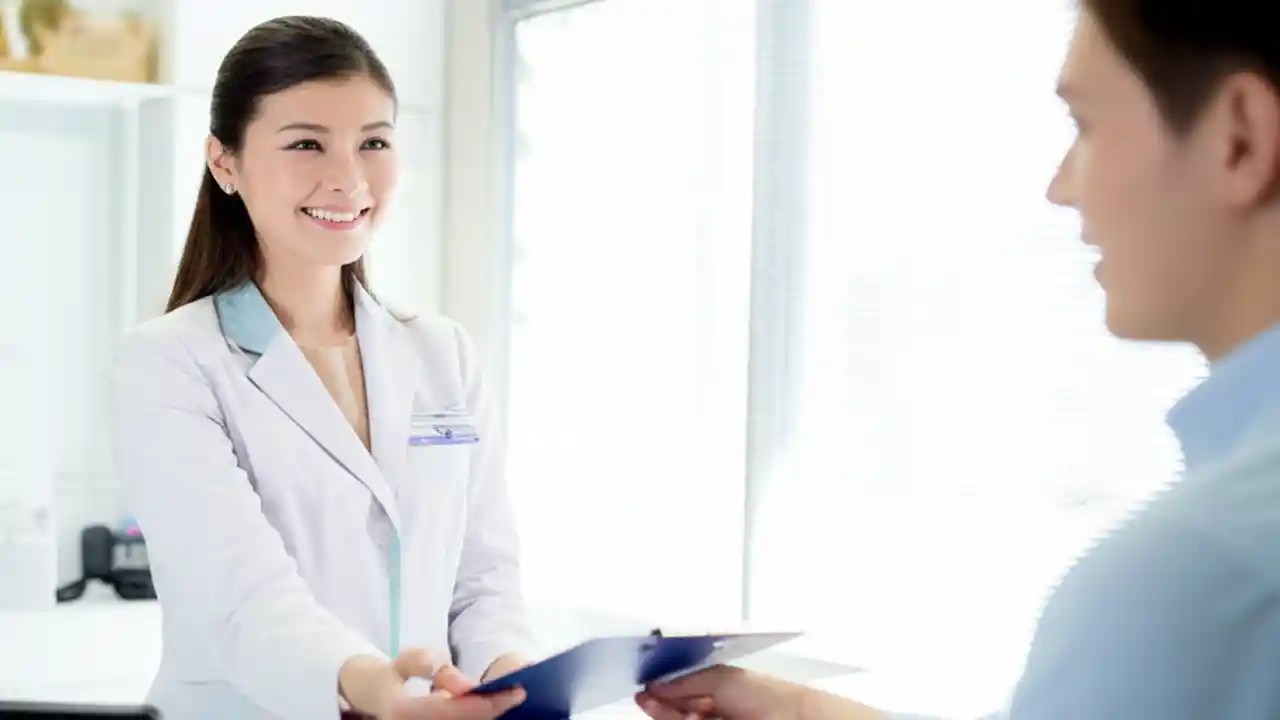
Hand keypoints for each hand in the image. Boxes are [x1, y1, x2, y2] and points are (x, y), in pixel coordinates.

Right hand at [340, 648, 525, 719]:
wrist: (371, 697)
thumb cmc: (393, 675)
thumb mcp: (407, 660)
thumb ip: (431, 665)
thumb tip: (463, 684)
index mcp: (400, 711)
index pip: (452, 711)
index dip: (485, 703)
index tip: (513, 692)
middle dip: (492, 711)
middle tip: (517, 694)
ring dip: (487, 718)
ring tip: (507, 700)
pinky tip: (491, 710)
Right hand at [637, 666, 886, 719]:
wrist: (791, 719)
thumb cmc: (768, 696)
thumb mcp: (720, 678)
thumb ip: (686, 681)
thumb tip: (659, 683)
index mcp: (724, 688)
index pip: (688, 687)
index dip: (667, 685)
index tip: (650, 682)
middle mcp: (720, 707)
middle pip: (682, 705)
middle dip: (661, 700)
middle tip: (644, 694)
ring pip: (682, 719)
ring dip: (663, 712)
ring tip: (649, 701)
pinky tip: (663, 711)